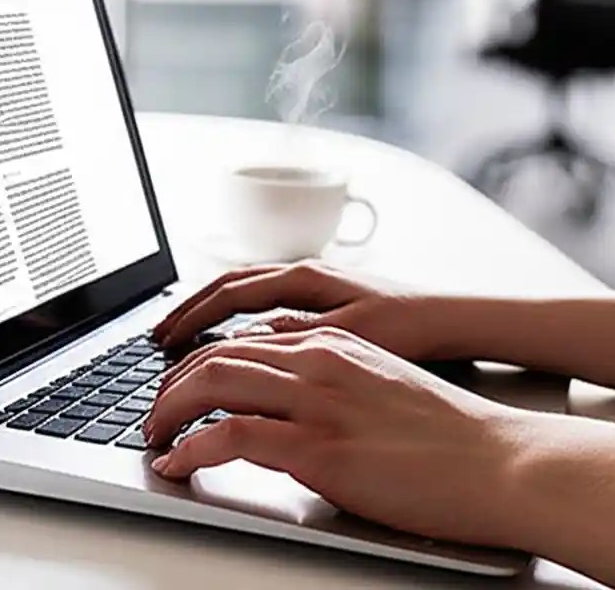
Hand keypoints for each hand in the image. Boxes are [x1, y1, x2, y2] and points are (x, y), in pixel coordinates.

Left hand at [143, 328, 532, 547]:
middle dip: (170, 386)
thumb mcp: (381, 388)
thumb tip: (288, 402)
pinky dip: (190, 449)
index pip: (241, 341)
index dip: (195, 364)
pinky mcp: (319, 447)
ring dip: (168, 412)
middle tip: (152, 416)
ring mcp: (317, 400)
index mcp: (333, 345)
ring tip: (153, 438)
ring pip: (211, 383)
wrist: (503, 463)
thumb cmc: (450, 438)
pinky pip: (229, 436)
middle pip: (215, 356)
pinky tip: (176, 465)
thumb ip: (332, 383)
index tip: (174, 386)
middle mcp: (318, 360)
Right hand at [152, 262, 459, 362]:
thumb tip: (242, 338)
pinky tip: (231, 342)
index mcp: (303, 277)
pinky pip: (264, 304)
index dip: (191, 316)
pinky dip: (236, 319)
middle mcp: (303, 273)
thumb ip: (293, 335)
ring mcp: (312, 284)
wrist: (456, 319)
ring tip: (183, 338)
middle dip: (189, 311)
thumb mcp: (348, 336)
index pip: (228, 292)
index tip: (163, 340)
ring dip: (209, 314)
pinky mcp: (324, 301)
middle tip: (158, 338)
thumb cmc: (410, 325)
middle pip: (227, 286)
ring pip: (244, 293)